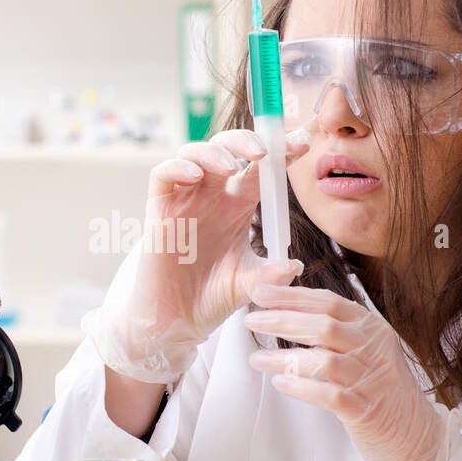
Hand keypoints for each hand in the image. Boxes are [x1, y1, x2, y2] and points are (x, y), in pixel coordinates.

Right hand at [83, 128, 310, 383]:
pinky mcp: (158, 209)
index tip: (303, 144)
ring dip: (215, 152)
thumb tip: (296, 264)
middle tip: (265, 152)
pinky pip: (163, 174)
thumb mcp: (250, 284)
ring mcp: (185, 198)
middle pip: (228, 147)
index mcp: (239, 205)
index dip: (282, 151)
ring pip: (195, 152)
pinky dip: (177, 167)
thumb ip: (272, 274)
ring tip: (233, 167)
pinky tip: (195, 176)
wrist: (177, 320)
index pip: (261, 167)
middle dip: (247, 140)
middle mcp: (212, 195)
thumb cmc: (212, 297)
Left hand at [243, 283, 459, 460]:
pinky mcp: (366, 409)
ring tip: (256, 359)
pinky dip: (303, 388)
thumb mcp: (366, 350)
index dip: (292, 295)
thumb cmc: (381, 390)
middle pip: (323, 326)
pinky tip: (281, 384)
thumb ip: (338, 330)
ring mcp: (371, 379)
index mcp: (371, 327)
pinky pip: (330, 395)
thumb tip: (292, 310)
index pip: (329, 302)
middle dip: (282, 320)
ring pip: (324, 360)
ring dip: (285, 358)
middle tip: (251, 320)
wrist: (414, 434)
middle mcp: (373, 348)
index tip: (261, 292)